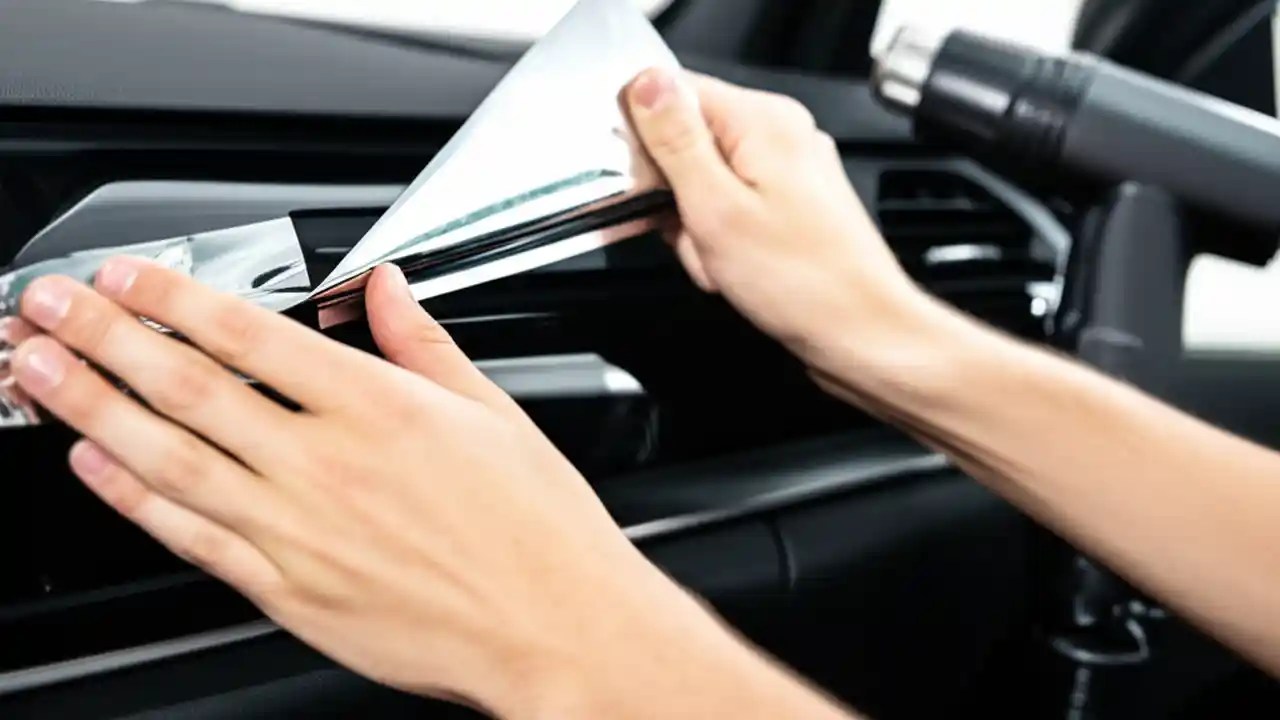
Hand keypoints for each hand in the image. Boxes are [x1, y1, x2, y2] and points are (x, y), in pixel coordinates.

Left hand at [4, 261, 716, 716]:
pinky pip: (192, 536)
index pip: (250, 334)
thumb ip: (425, 345)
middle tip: (48, 305)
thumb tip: (387, 289)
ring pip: (168, 456)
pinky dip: (133, 498)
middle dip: (104, 336)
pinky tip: (94, 466)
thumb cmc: (536, 531)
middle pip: (188, 386)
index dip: (174, 296)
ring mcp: (298, 531)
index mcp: (380, 408)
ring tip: (38, 369)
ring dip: (91, 406)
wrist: (554, 629)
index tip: (129, 274)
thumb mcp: (495, 413)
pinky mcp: (288, 591)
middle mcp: (326, 464)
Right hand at [626, 68, 940, 385]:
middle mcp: (781, 135)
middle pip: (685, 141)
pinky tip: (732, 267)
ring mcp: (788, 171)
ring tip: (720, 258)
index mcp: (762, 120)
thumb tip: (645, 83)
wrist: (860, 333)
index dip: (645, 138)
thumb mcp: (715, 207)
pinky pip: (729, 209)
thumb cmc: (804, 282)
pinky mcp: (790, 205)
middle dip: (674, 195)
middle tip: (694, 232)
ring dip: (696, 227)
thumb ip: (675, 141)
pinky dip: (720, 240)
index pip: (673, 92)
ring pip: (703, 183)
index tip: (645, 183)